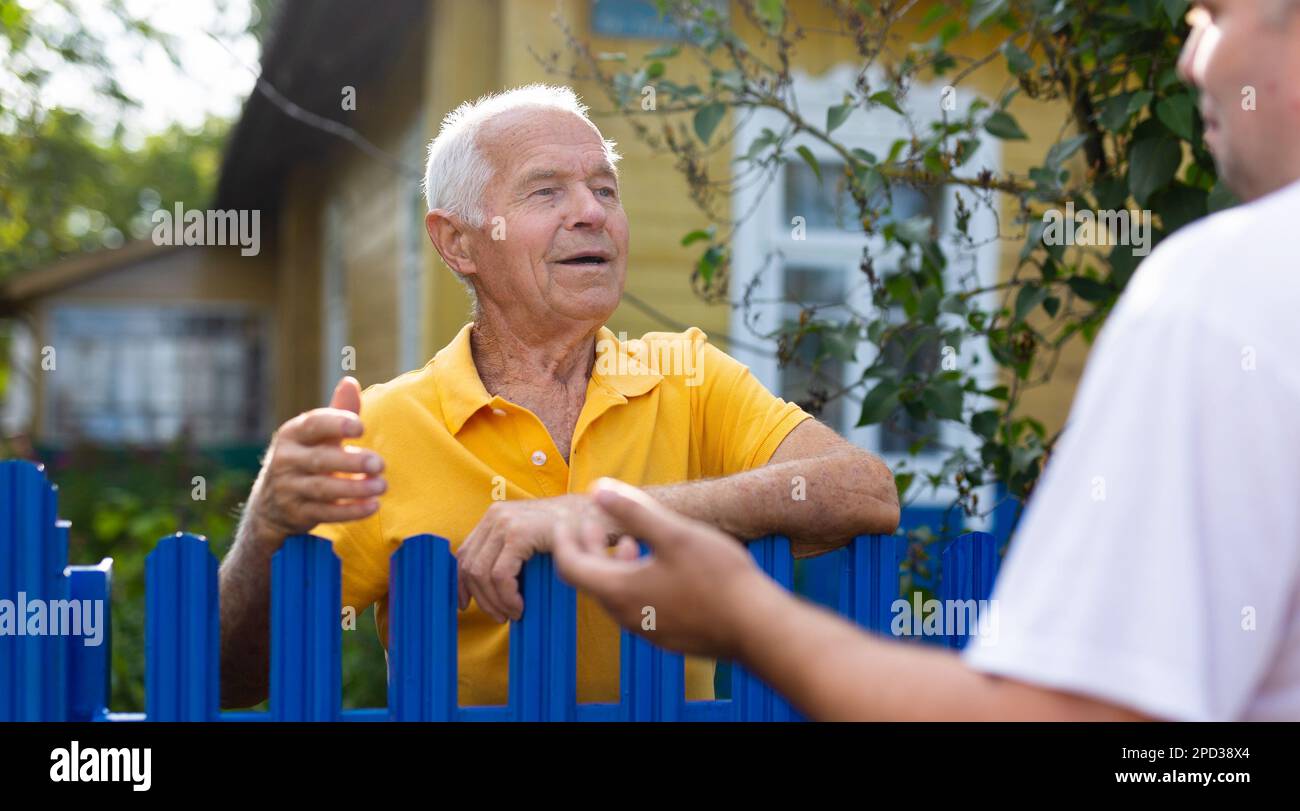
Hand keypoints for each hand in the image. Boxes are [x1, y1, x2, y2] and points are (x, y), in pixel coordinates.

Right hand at [246, 376, 386, 550]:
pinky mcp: (297, 513)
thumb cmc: (305, 457)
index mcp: (293, 434)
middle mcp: (286, 460)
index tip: (360, 427)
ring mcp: (289, 488)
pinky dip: (350, 511)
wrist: (270, 504)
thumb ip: (338, 412)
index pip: (313, 425)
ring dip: (355, 489)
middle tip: (380, 464)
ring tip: (382, 485)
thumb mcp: (316, 435)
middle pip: (320, 460)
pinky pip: (326, 513)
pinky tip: (373, 506)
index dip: (336, 424)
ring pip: (323, 489)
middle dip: (351, 463)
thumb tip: (350, 381)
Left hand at [457, 494, 621, 621]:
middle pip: (469, 566)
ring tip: (513, 613)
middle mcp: (496, 515)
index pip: (465, 554)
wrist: (601, 516)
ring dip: (494, 601)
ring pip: (482, 573)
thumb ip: (511, 552)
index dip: (461, 583)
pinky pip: (500, 575)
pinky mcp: (519, 533)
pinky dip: (506, 597)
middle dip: (481, 598)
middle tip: (499, 616)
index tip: (465, 605)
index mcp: (496, 515)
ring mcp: (506, 522)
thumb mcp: (535, 538)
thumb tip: (486, 585)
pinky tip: (520, 606)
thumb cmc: (574, 532)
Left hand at [552, 478, 778, 658]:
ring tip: (628, 540)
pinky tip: (660, 567)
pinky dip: (634, 581)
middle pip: (590, 580)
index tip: (566, 519)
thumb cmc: (718, 578)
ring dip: (613, 564)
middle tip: (593, 521)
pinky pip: (637, 607)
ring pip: (615, 594)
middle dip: (587, 548)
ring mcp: (647, 630)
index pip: (570, 565)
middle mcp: (625, 616)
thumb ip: (633, 511)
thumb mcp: (673, 534)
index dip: (563, 539)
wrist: (757, 628)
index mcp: (619, 591)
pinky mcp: (668, 636)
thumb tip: (597, 489)